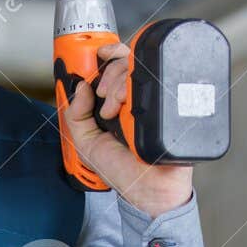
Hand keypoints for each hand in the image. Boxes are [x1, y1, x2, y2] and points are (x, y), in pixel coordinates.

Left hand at [63, 40, 193, 218]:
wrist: (150, 190)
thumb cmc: (122, 172)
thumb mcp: (87, 144)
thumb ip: (76, 116)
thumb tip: (81, 87)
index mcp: (120, 103)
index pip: (119, 65)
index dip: (109, 56)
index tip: (99, 57)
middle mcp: (138, 98)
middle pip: (128, 62)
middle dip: (110, 74)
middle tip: (104, 100)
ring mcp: (156, 101)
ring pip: (141, 69)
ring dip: (120, 83)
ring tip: (115, 111)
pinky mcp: (170, 106)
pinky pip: (158, 83)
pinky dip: (138, 88)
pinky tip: (130, 105)